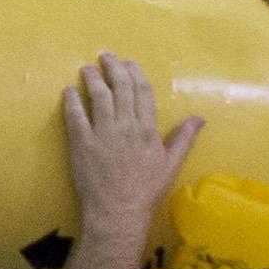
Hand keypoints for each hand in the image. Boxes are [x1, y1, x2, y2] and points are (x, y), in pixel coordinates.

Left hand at [60, 51, 202, 263]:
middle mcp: (126, 126)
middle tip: (104, 55)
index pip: (142, 91)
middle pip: (120, 87)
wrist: (118, 212)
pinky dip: (71, 100)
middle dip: (112, 67)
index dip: (135, 72)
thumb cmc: (146, 190)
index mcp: (147, 129)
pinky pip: (75, 115)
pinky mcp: (81, 143)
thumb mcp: (171, 164)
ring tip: (87, 68)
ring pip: (97, 96)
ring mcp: (102, 133)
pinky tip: (69, 91)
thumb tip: (200, 117)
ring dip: (92, 78)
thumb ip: (184, 137)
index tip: (128, 62)